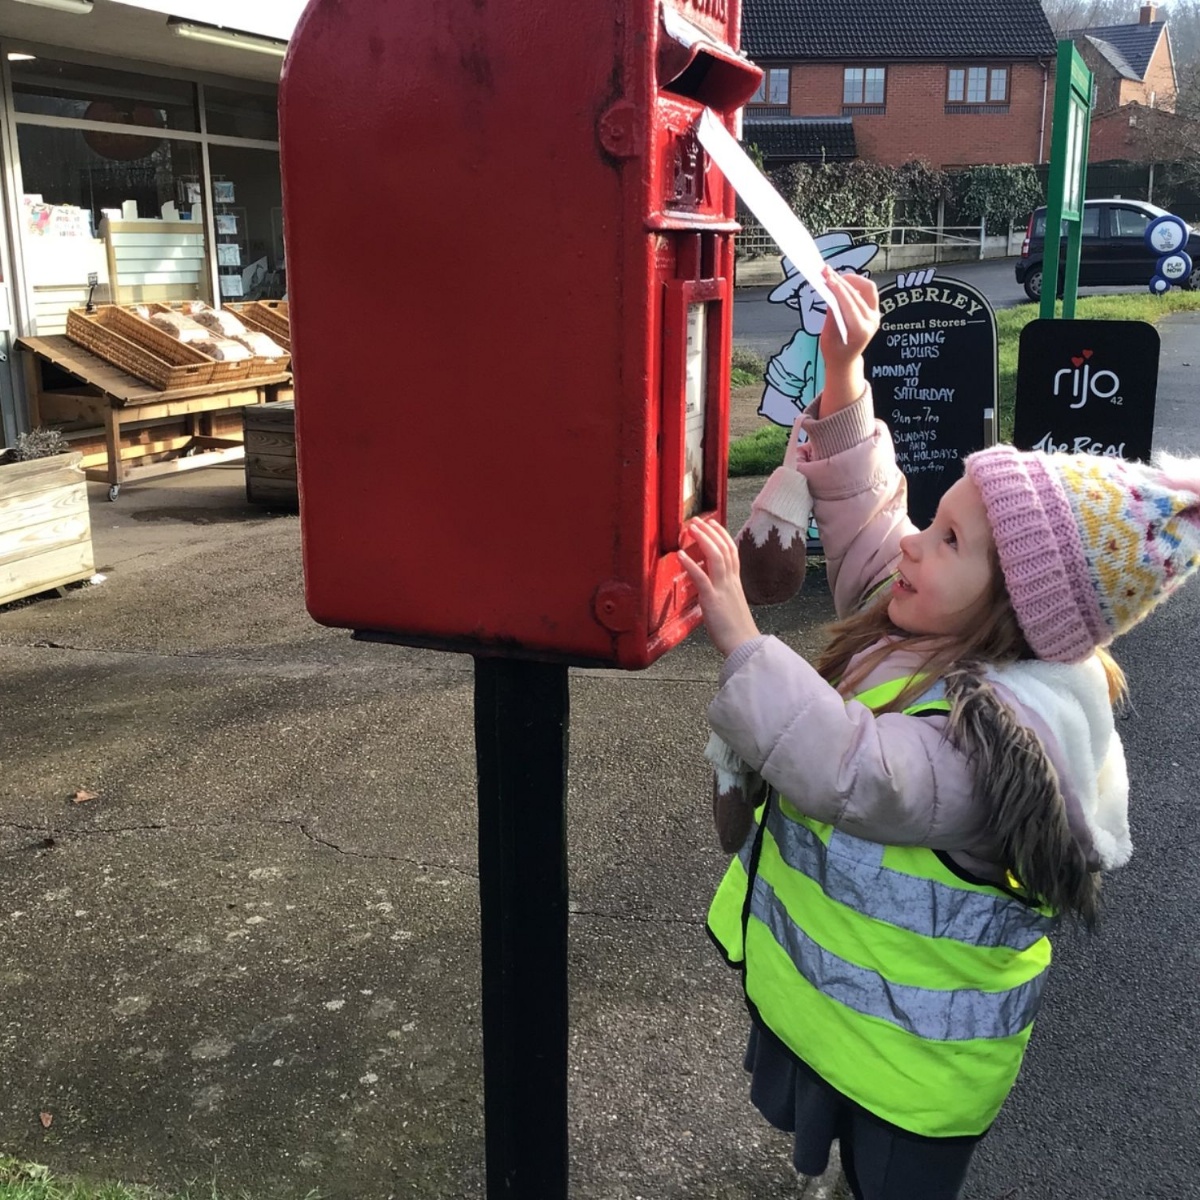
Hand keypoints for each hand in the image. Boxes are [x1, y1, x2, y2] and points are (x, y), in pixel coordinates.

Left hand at [680, 516, 760, 656]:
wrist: (744, 645)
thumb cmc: (736, 630)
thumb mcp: (730, 605)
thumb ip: (722, 592)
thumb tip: (710, 586)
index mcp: (735, 582)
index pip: (732, 552)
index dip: (722, 535)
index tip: (713, 524)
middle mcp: (731, 582)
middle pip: (724, 549)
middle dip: (710, 532)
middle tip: (698, 520)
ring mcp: (723, 589)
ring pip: (716, 557)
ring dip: (702, 540)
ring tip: (691, 528)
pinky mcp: (713, 600)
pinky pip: (702, 578)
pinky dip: (691, 564)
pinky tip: (681, 555)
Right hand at [818, 268, 880, 413]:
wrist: (847, 360)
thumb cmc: (834, 352)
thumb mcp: (827, 338)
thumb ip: (830, 317)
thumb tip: (830, 294)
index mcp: (860, 331)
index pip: (849, 305)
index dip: (838, 289)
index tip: (827, 277)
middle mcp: (872, 322)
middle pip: (856, 295)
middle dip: (840, 281)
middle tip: (825, 271)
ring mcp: (876, 315)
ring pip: (867, 289)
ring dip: (851, 279)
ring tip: (835, 276)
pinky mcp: (875, 310)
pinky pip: (868, 291)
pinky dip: (857, 283)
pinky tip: (843, 281)